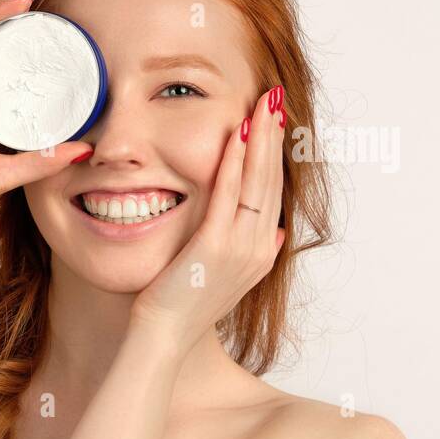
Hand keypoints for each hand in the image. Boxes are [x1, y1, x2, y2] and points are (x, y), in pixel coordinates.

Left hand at [130, 86, 288, 355]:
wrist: (163, 339)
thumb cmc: (180, 310)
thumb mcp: (223, 279)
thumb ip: (248, 254)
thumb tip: (272, 232)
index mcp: (260, 253)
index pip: (273, 193)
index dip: (275, 156)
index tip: (274, 124)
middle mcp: (259, 249)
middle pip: (273, 180)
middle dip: (276, 137)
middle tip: (275, 99)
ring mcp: (241, 248)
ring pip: (258, 182)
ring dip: (262, 139)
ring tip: (265, 104)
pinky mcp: (215, 248)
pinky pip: (229, 195)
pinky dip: (235, 162)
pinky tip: (237, 134)